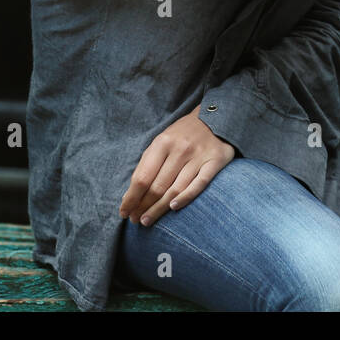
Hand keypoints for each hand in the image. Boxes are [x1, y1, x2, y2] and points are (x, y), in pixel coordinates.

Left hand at [117, 103, 235, 227]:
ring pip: (176, 189)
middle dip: (143, 206)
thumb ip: (147, 164)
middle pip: (157, 186)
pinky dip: (186, 197)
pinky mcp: (215, 161)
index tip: (124, 212)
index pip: (142, 177)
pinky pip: (199, 184)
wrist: (215, 118)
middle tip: (136, 220)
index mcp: (162, 143)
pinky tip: (173, 208)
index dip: (131, 198)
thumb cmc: (182, 135)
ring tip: (147, 220)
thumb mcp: (161, 141)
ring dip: (159, 209)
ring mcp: (198, 156)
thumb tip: (131, 194)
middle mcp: (180, 149)